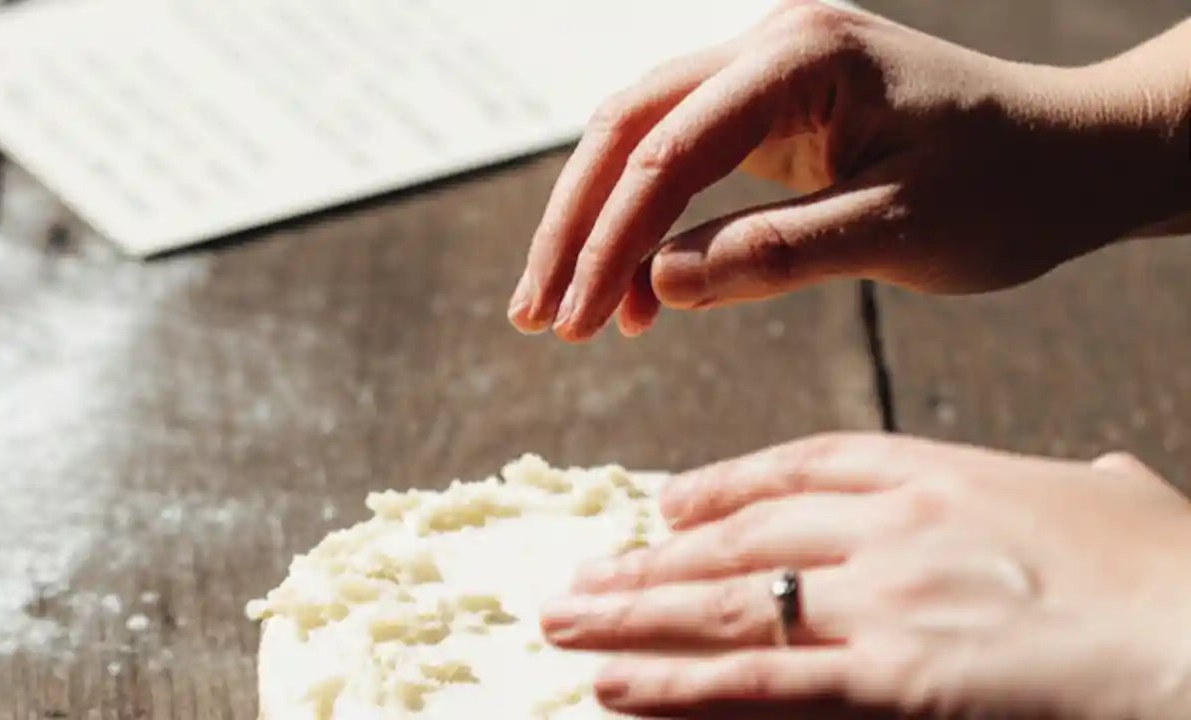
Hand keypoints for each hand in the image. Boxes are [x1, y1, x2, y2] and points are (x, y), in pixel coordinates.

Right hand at [506, 1, 1189, 341]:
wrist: (1069, 158)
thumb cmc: (1006, 189)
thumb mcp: (901, 230)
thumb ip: (779, 253)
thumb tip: (657, 283)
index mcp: (803, 58)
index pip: (670, 148)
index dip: (610, 239)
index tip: (574, 319)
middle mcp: (770, 47)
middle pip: (627, 127)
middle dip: (575, 226)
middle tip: (538, 316)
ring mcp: (765, 74)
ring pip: (639, 140)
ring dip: (595, 225)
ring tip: (564, 315)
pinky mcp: (769, 112)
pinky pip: (680, 160)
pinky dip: (647, 226)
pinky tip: (638, 294)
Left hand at [540, 434, 1190, 718]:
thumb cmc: (1174, 574)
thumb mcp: (1116, 498)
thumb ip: (1076, 484)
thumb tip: (1094, 472)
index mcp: (934, 469)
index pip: (797, 469)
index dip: (721, 488)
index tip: (665, 505)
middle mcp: (888, 525)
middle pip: (738, 540)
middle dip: (649, 562)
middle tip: (578, 579)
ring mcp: (881, 601)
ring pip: (727, 605)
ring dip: (632, 618)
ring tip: (561, 626)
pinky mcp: (890, 681)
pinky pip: (758, 682)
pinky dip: (676, 686)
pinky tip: (612, 687)